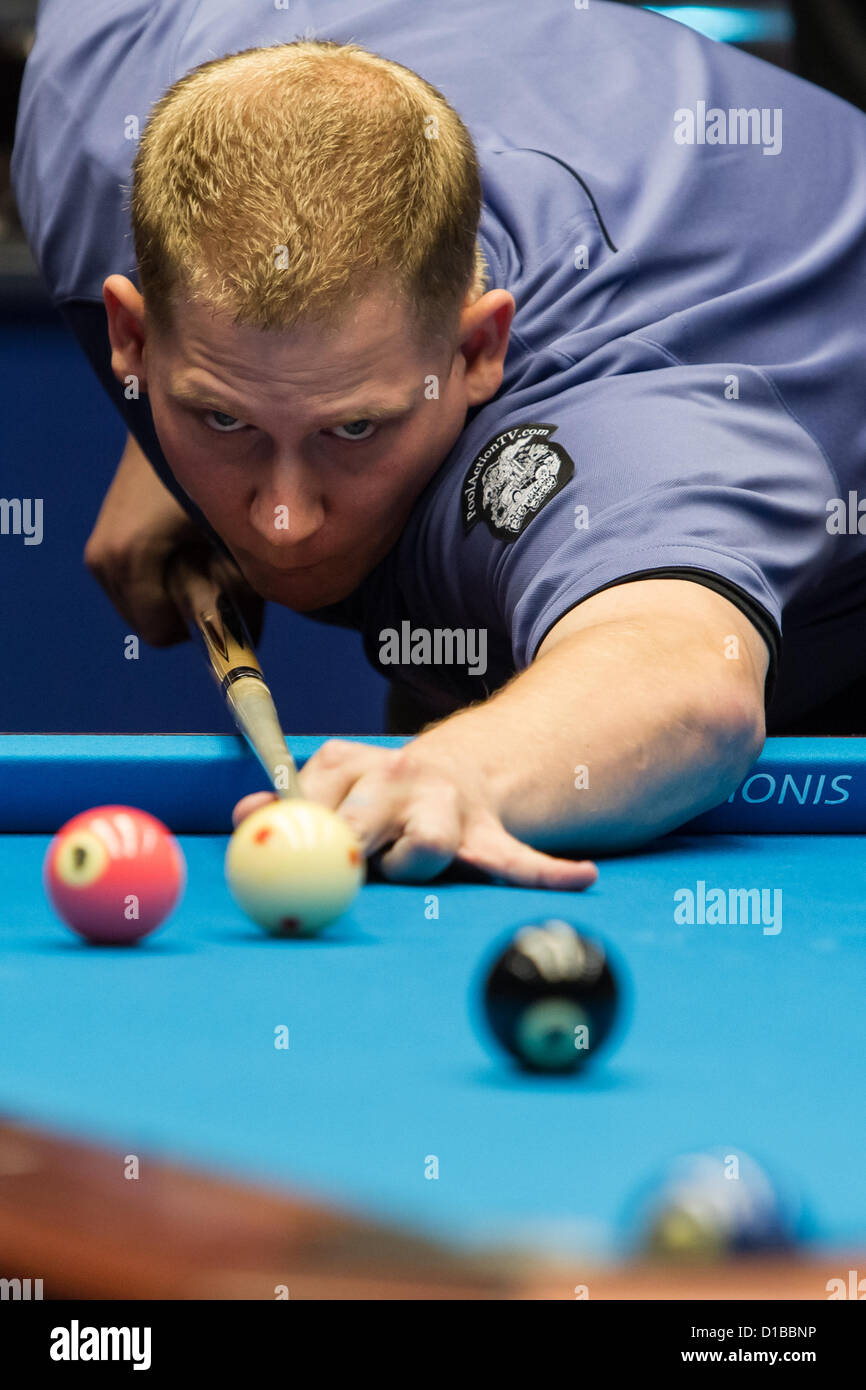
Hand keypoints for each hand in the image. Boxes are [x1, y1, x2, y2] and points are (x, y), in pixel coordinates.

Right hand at [85, 433, 263, 645]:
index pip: (164, 632)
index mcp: (130, 557)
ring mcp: (99, 552)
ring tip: (203, 545)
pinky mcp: (105, 542)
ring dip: (182, 590)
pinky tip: (187, 538)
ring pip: (149, 606)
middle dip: (192, 605)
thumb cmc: (214, 470)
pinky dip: (170, 575)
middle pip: (154, 623)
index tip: (227, 585)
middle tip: (219, 560)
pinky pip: (142, 585)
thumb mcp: (234, 533)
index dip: (203, 620)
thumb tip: (246, 642)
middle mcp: (104, 559)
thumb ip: (238, 588)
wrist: (169, 418)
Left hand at [233, 739, 597, 888]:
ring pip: (429, 846)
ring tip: (406, 868)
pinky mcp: (489, 836)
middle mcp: (399, 780)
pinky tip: (577, 880)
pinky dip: (545, 874)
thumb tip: (244, 818)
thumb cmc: (377, 792)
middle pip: (364, 821)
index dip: (295, 826)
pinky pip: (518, 861)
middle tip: (338, 873)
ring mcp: (447, 808)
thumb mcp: (330, 782)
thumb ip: (290, 801)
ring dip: (413, 866)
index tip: (276, 846)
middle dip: (346, 850)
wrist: (461, 767)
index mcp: (350, 764)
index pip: (313, 794)